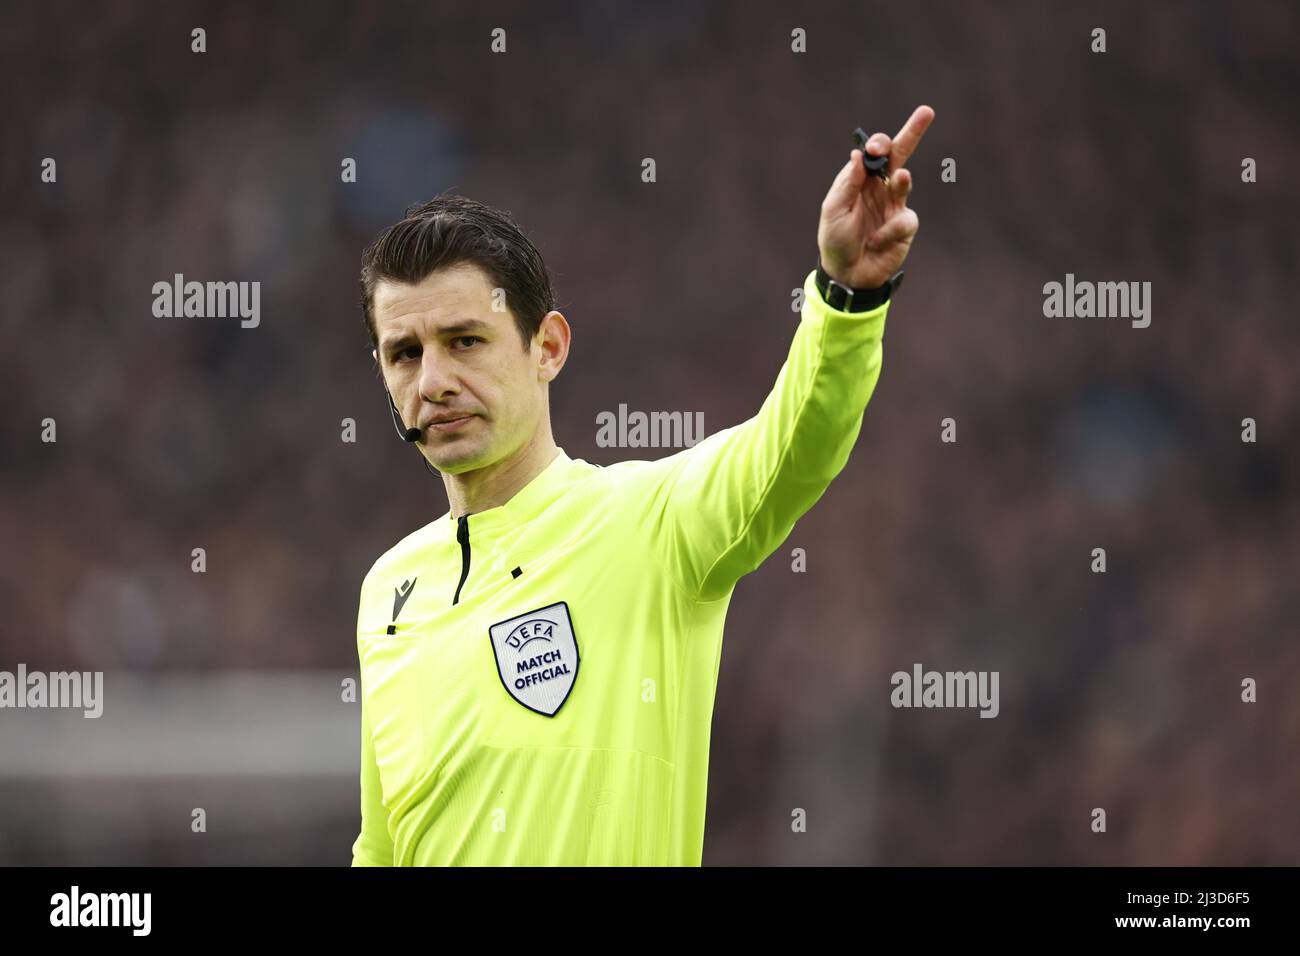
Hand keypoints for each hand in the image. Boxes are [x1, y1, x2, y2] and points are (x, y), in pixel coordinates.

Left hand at [817, 105, 934, 288]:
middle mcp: (879, 187)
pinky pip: (905, 220)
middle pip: (899, 154)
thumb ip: (847, 184)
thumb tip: (859, 156)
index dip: (878, 145)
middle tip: (926, 112)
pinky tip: (877, 241)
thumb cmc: (836, 240)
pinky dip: (891, 230)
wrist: (847, 274)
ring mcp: (894, 205)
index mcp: (860, 179)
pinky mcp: (904, 226)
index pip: (874, 153)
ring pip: (906, 182)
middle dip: (912, 132)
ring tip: (901, 177)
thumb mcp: (834, 211)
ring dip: (903, 180)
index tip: (876, 147)